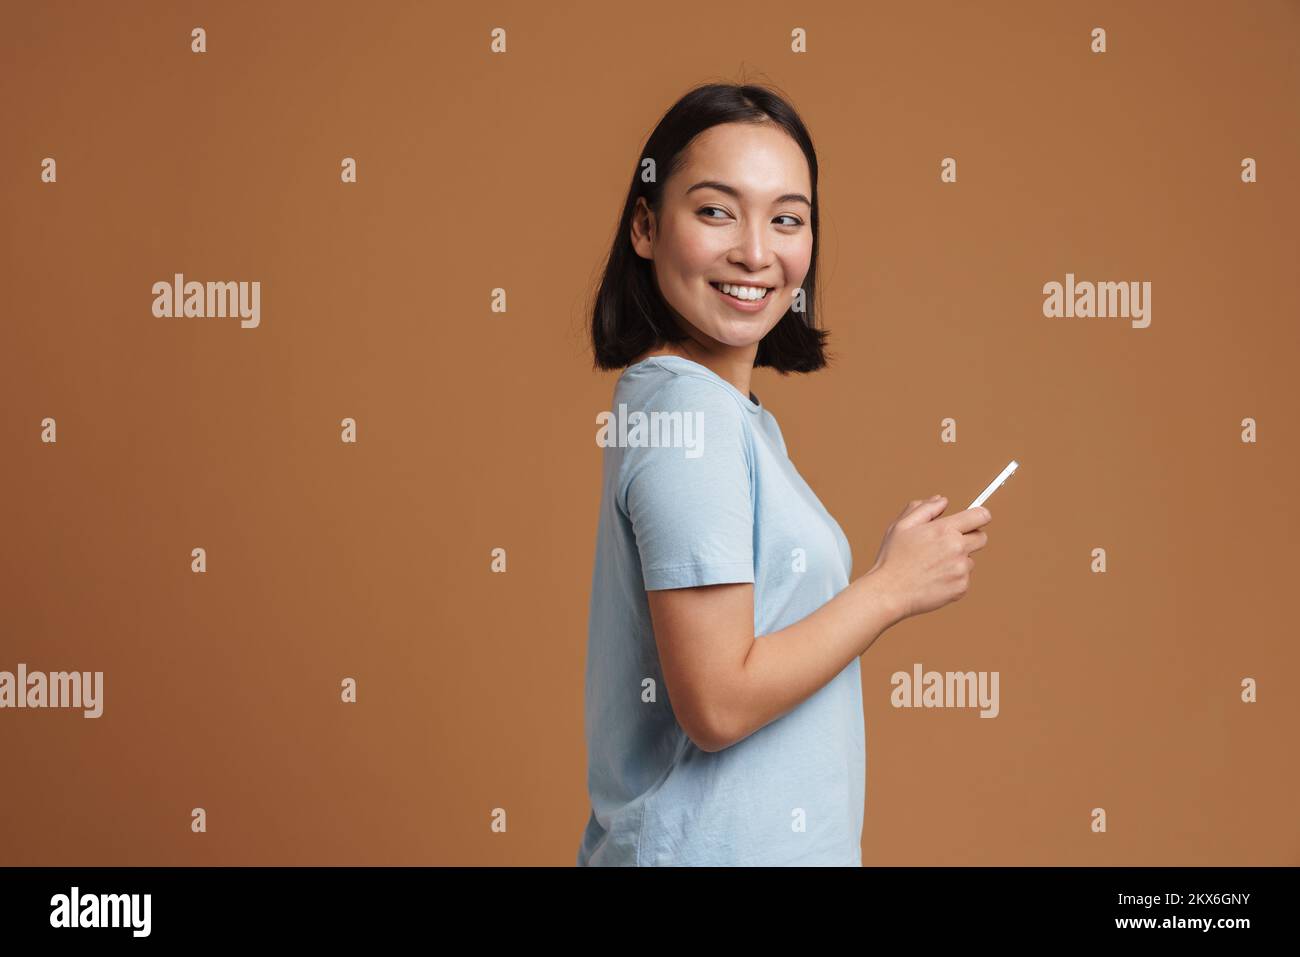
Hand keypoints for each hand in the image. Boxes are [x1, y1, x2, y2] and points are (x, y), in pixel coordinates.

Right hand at [867, 495, 991, 620]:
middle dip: (969, 538)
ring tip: (933, 566)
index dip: (979, 516)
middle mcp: (957, 548)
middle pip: (981, 537)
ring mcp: (961, 569)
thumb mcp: (902, 526)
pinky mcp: (961, 588)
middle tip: (947, 544)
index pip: (981, 516)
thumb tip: (942, 500)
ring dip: (958, 560)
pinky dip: (953, 578)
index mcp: (944, 530)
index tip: (975, 519)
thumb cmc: (893, 558)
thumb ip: (925, 508)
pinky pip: (964, 578)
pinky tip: (934, 579)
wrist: (889, 592)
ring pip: (970, 560)